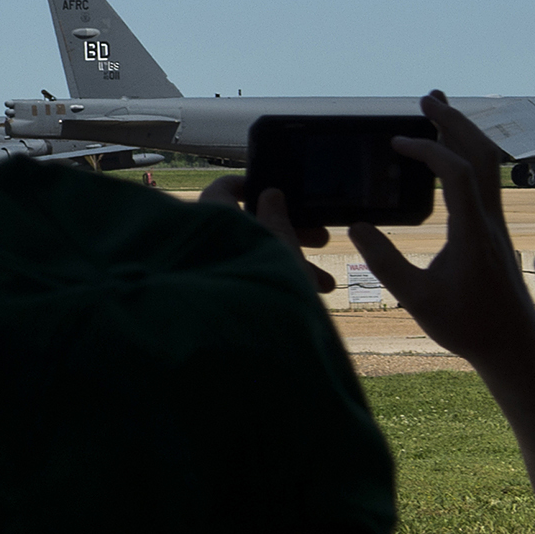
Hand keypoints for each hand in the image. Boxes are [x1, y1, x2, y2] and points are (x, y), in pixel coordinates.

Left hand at [200, 177, 335, 292]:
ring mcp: (214, 273)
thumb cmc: (262, 287)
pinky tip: (309, 298)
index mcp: (215, 222)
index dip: (249, 187)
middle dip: (291, 232)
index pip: (222, 191)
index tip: (277, 189)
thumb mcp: (280, 245)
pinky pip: (252, 282)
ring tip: (326, 284)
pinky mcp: (223, 298)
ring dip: (293, 264)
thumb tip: (271, 193)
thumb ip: (276, 218)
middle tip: (322, 238)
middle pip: (249, 227)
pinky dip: (277, 284)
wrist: (242, 346)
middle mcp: (208, 245)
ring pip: (256, 258)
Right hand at [345, 91, 534, 363]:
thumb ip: (385, 262)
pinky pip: (486, 179)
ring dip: (464, 133)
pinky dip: (466, 155)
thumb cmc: (467, 326)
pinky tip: (449, 155)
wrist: (512, 346)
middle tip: (427, 99)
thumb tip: (356, 227)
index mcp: (472, 232)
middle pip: (482, 155)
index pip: (458, 173)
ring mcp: (495, 223)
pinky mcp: (494, 230)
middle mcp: (489, 220)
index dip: (428, 151)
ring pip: (489, 164)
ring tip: (438, 112)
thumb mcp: (417, 299)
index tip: (396, 142)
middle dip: (454, 122)